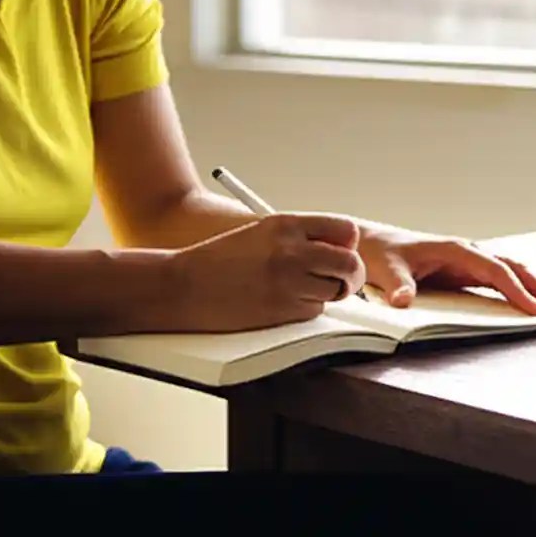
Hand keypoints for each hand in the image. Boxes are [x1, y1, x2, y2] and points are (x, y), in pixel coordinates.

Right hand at [168, 214, 365, 330]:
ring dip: (326, 294)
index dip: (348, 245)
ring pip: (335, 291)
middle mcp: (291, 250)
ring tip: (302, 291)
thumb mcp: (262, 233)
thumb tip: (339, 247)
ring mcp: (287, 281)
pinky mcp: (281, 309)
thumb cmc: (219, 260)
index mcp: (286, 225)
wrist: (184, 285)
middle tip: (341, 282)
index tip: (341, 253)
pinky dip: (306, 310)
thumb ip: (299, 236)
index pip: (345, 229)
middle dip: (351, 275)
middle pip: (350, 263)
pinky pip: (313, 311)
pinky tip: (283, 303)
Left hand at [358, 223, 535, 319]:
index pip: (495, 271)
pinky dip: (525, 292)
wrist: (374, 244)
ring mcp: (473, 261)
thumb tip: (403, 303)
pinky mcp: (470, 272)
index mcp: (456, 249)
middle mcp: (470, 252)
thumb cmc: (383, 255)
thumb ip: (398, 286)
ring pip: (516, 273)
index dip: (517, 291)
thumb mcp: (387, 270)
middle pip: (517, 269)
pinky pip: (505, 281)